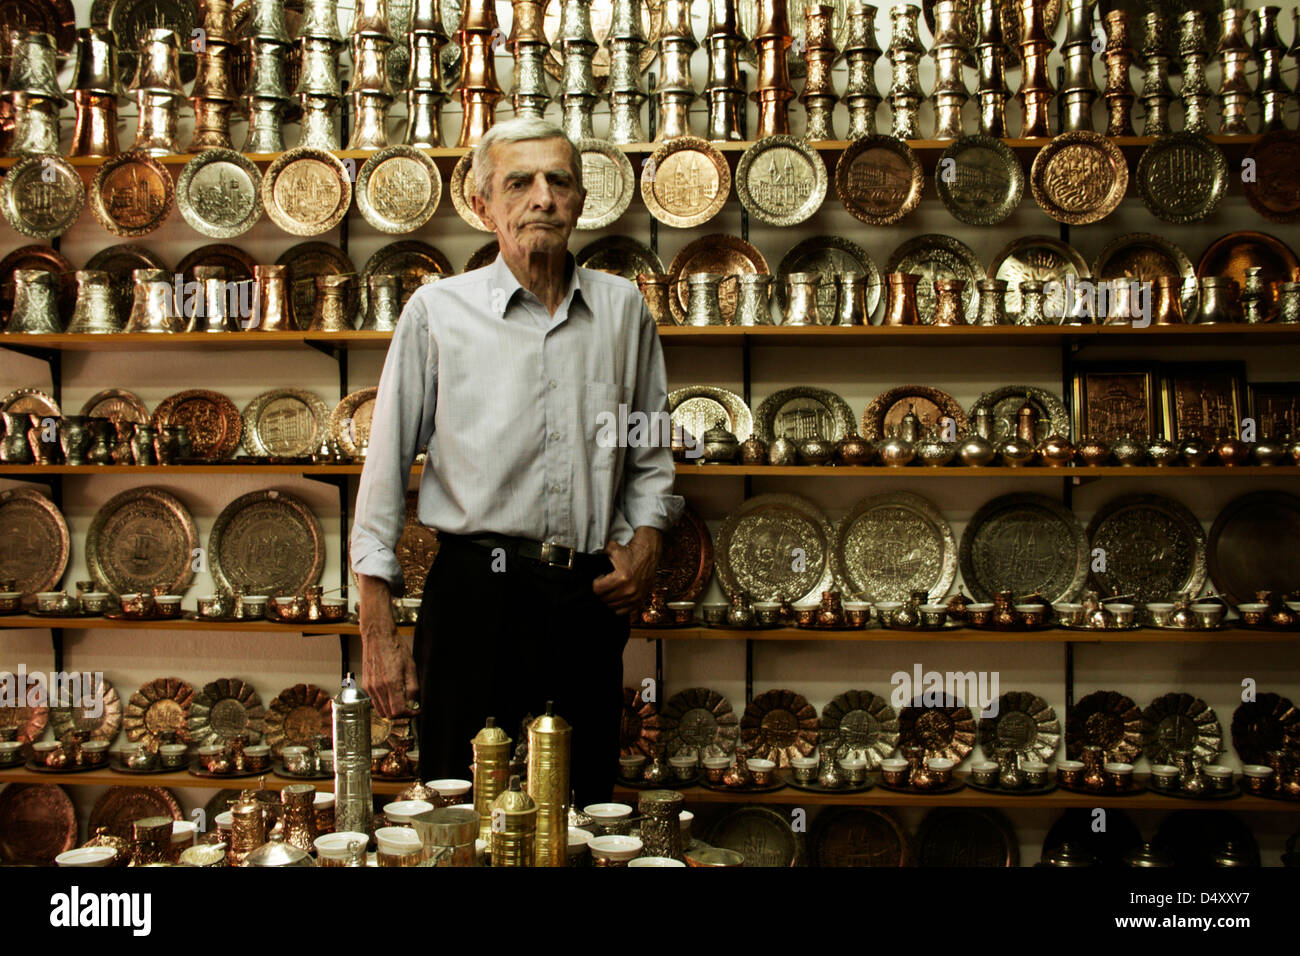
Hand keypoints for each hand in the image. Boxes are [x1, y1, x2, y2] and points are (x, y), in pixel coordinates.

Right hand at [358, 575, 419, 718]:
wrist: (377, 636)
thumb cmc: (394, 648)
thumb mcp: (410, 666)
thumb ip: (412, 687)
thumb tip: (413, 702)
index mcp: (391, 682)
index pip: (397, 711)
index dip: (408, 714)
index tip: (414, 710)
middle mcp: (378, 687)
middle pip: (388, 714)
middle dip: (401, 714)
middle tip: (409, 707)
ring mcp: (370, 687)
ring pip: (380, 710)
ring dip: (391, 710)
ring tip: (401, 702)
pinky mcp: (366, 685)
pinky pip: (374, 701)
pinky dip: (383, 703)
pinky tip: (391, 694)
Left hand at [593, 527, 661, 613]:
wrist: (648, 554)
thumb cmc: (630, 552)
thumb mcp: (612, 549)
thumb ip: (599, 556)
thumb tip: (588, 562)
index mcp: (621, 578)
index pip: (597, 590)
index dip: (595, 584)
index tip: (597, 580)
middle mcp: (628, 590)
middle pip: (604, 599)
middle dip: (601, 592)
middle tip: (603, 584)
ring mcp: (635, 597)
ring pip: (612, 606)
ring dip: (608, 600)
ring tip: (610, 590)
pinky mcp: (640, 600)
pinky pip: (624, 611)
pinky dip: (618, 607)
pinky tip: (616, 598)